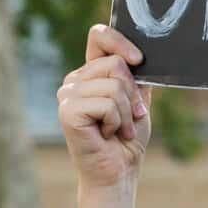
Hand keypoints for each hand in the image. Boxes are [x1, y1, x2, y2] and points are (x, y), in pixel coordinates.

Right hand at [58, 25, 150, 194]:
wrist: (119, 171)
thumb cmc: (127, 138)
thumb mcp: (138, 100)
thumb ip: (136, 75)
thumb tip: (140, 54)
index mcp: (90, 73)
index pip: (99, 36)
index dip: (120, 41)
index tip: (139, 60)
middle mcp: (74, 80)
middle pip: (114, 64)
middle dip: (133, 94)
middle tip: (131, 116)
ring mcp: (67, 95)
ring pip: (114, 85)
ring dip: (126, 112)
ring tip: (119, 129)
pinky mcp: (67, 111)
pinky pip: (107, 104)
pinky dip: (116, 121)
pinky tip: (107, 134)